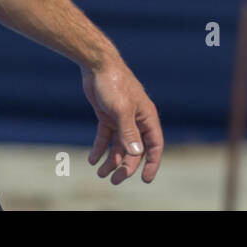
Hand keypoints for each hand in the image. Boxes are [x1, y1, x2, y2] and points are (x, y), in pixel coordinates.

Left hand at [81, 59, 163, 183]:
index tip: (145, 179)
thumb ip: (129, 133)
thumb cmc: (114, 83)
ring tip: (100, 173)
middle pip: (135, 149)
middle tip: (114, 180)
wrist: (97, 65)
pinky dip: (100, 148)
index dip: (152, 163)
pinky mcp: (107, 115)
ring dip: (112, 160)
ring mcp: (122, 118)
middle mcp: (136, 119)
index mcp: (147, 117)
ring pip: (119, 145)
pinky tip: (92, 159)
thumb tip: (136, 154)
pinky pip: (106, 137)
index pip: (154, 145)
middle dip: (126, 166)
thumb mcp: (121, 110)